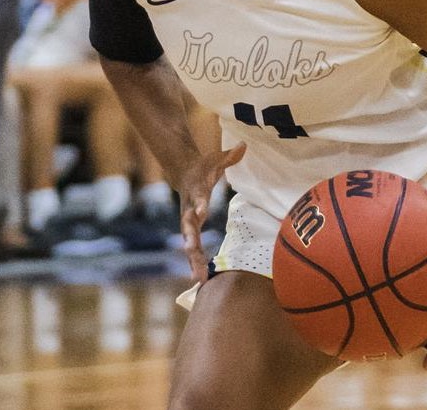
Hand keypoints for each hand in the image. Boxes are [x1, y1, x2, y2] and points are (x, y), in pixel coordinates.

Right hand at [179, 141, 246, 281]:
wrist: (183, 171)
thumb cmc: (204, 168)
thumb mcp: (216, 160)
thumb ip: (229, 156)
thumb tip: (243, 145)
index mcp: (196, 192)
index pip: (197, 198)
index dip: (199, 204)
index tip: (202, 211)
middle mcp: (189, 209)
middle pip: (189, 227)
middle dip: (190, 241)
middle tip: (192, 253)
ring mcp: (188, 222)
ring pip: (189, 243)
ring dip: (193, 260)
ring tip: (198, 278)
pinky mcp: (190, 231)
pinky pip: (193, 249)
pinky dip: (195, 264)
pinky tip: (201, 281)